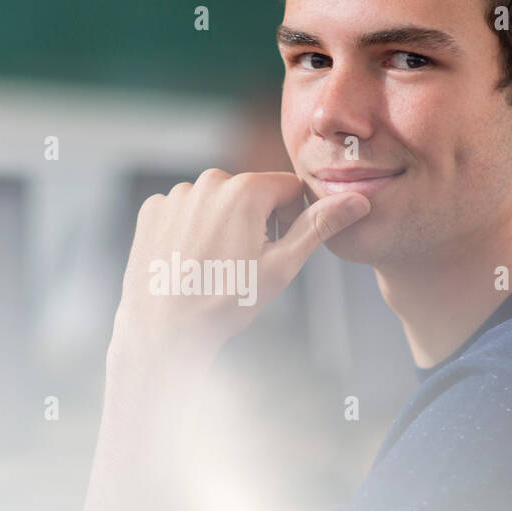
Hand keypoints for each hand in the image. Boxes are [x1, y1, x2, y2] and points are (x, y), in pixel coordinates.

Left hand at [112, 168, 370, 366]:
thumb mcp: (282, 266)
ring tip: (214, 265)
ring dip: (222, 225)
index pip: (288, 188)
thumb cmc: (225, 302)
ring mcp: (176, 195)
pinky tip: (189, 260)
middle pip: (250, 193)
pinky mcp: (153, 209)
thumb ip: (318, 227)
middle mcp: (208, 182)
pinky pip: (184, 211)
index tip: (276, 249)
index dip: (290, 218)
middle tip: (244, 263)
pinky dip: (191, 229)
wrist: (164, 329)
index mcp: (245, 190)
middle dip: (256, 221)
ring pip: (216, 202)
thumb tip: (358, 201)